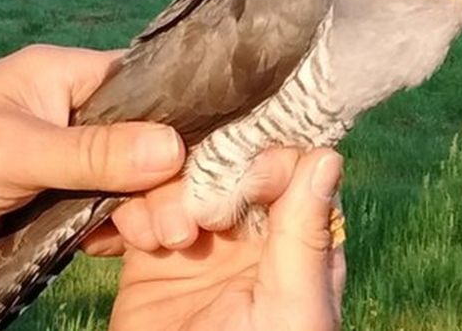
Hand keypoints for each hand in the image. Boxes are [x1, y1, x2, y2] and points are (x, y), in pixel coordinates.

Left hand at [0, 45, 185, 310]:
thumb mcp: (15, 147)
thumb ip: (92, 153)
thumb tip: (171, 150)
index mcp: (66, 78)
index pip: (142, 89)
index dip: (179, 121)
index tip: (209, 160)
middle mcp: (75, 116)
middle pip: (143, 145)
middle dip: (165, 183)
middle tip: (184, 222)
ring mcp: (67, 163)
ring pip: (128, 184)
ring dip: (147, 211)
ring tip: (165, 240)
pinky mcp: (55, 204)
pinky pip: (104, 214)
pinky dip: (119, 230)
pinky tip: (125, 245)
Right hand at [108, 149, 345, 330]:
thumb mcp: (292, 304)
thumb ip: (304, 233)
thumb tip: (327, 156)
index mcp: (298, 242)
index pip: (289, 171)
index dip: (266, 162)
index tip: (246, 179)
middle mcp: (250, 236)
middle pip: (229, 168)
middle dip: (207, 176)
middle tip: (197, 214)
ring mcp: (200, 243)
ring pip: (181, 182)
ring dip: (167, 198)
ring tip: (166, 238)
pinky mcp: (152, 257)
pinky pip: (140, 212)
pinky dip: (134, 214)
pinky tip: (139, 240)